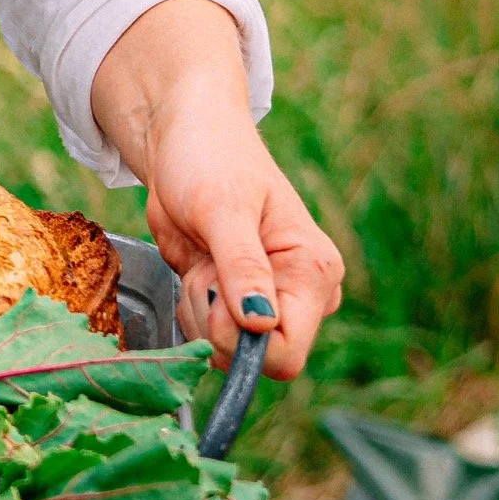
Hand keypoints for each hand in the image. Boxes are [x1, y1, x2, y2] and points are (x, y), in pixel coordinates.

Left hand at [141, 117, 344, 380]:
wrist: (183, 141)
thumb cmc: (210, 159)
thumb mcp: (222, 208)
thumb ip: (242, 266)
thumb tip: (261, 324)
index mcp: (314, 272)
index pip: (288, 353)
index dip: (241, 339)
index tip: (216, 292)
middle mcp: (302, 295)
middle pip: (256, 359)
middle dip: (215, 319)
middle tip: (208, 263)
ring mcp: (269, 301)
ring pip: (226, 350)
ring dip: (200, 307)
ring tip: (204, 255)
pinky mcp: (238, 302)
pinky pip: (208, 335)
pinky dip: (193, 305)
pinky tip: (199, 264)